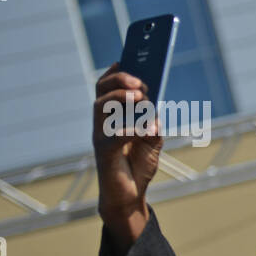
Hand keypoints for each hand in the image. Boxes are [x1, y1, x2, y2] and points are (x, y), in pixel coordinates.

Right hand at [92, 62, 160, 255]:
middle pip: (101, 91)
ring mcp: (101, 136)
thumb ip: (153, 122)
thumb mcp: (153, 139)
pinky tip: (145, 129)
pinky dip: (130, 129)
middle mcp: (102, 122)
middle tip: (140, 82)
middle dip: (119, 80)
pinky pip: (113, 135)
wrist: (130, 196)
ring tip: (140, 96)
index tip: (127, 59)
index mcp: (113, 115)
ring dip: (121, 98)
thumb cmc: (138, 165)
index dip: (116, 72)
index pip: (108, 87)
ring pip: (100, 106)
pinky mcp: (104, 152)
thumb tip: (154, 108)